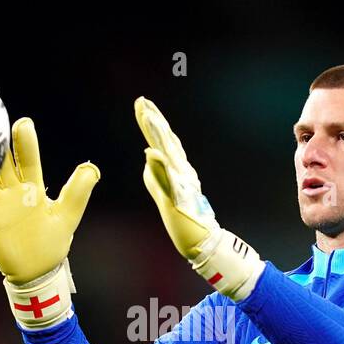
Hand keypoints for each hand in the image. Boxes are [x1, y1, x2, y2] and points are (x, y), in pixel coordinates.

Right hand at [0, 117, 98, 327]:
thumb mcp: (67, 215)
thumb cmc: (51, 241)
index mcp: (32, 187)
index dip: (24, 143)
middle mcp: (11, 193)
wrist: (36, 271)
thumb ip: (77, 192)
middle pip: (1, 166)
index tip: (23, 123)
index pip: (27, 161)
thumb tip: (92, 168)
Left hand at [134, 97, 262, 300]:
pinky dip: (162, 164)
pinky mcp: (179, 197)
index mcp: (177, 170)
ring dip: (157, 134)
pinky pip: (170, 179)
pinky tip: (151, 152)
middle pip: (165, 141)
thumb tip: (147, 159)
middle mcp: (182, 172)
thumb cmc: (186, 221)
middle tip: (141, 101)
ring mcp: (182, 183)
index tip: (142, 104)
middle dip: (153, 120)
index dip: (153, 123)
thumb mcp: (165, 195)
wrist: (202, 243)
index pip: (162, 142)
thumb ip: (156, 177)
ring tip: (146, 115)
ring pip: (168, 153)